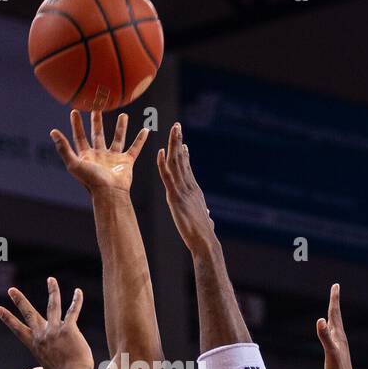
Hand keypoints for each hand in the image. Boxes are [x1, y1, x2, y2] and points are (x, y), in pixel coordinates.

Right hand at [0, 277, 92, 368]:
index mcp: (36, 346)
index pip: (18, 330)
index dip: (8, 319)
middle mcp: (42, 335)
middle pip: (29, 314)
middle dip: (19, 301)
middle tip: (11, 290)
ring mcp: (55, 330)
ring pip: (52, 305)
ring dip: (52, 291)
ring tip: (51, 279)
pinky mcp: (69, 329)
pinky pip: (73, 311)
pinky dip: (76, 300)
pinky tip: (77, 291)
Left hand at [52, 110, 148, 193]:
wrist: (110, 193)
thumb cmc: (91, 181)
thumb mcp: (74, 163)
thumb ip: (64, 148)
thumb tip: (53, 131)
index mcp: (86, 156)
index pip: (80, 137)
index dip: (76, 125)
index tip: (74, 111)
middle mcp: (100, 156)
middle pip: (98, 134)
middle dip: (97, 121)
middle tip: (97, 108)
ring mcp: (114, 158)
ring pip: (118, 139)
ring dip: (121, 127)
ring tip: (123, 115)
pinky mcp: (126, 162)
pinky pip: (134, 148)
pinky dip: (140, 140)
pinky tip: (146, 130)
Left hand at [156, 122, 216, 254]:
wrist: (205, 242)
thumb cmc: (204, 236)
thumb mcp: (204, 221)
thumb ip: (204, 215)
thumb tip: (208, 216)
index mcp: (194, 191)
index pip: (187, 169)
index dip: (184, 155)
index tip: (182, 142)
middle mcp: (189, 186)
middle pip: (182, 160)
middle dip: (179, 141)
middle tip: (176, 126)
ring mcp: (183, 190)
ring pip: (177, 163)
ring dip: (173, 144)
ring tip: (172, 129)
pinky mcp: (176, 197)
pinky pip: (168, 177)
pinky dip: (163, 164)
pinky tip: (160, 152)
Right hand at [316, 283, 355, 368]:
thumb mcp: (330, 353)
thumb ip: (325, 336)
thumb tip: (320, 320)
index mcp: (339, 336)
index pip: (335, 314)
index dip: (334, 299)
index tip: (336, 285)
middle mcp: (341, 339)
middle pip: (336, 317)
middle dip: (334, 303)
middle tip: (335, 290)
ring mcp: (339, 346)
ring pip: (336, 326)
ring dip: (333, 316)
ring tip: (332, 308)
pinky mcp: (337, 354)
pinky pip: (333, 336)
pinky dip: (330, 329)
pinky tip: (329, 332)